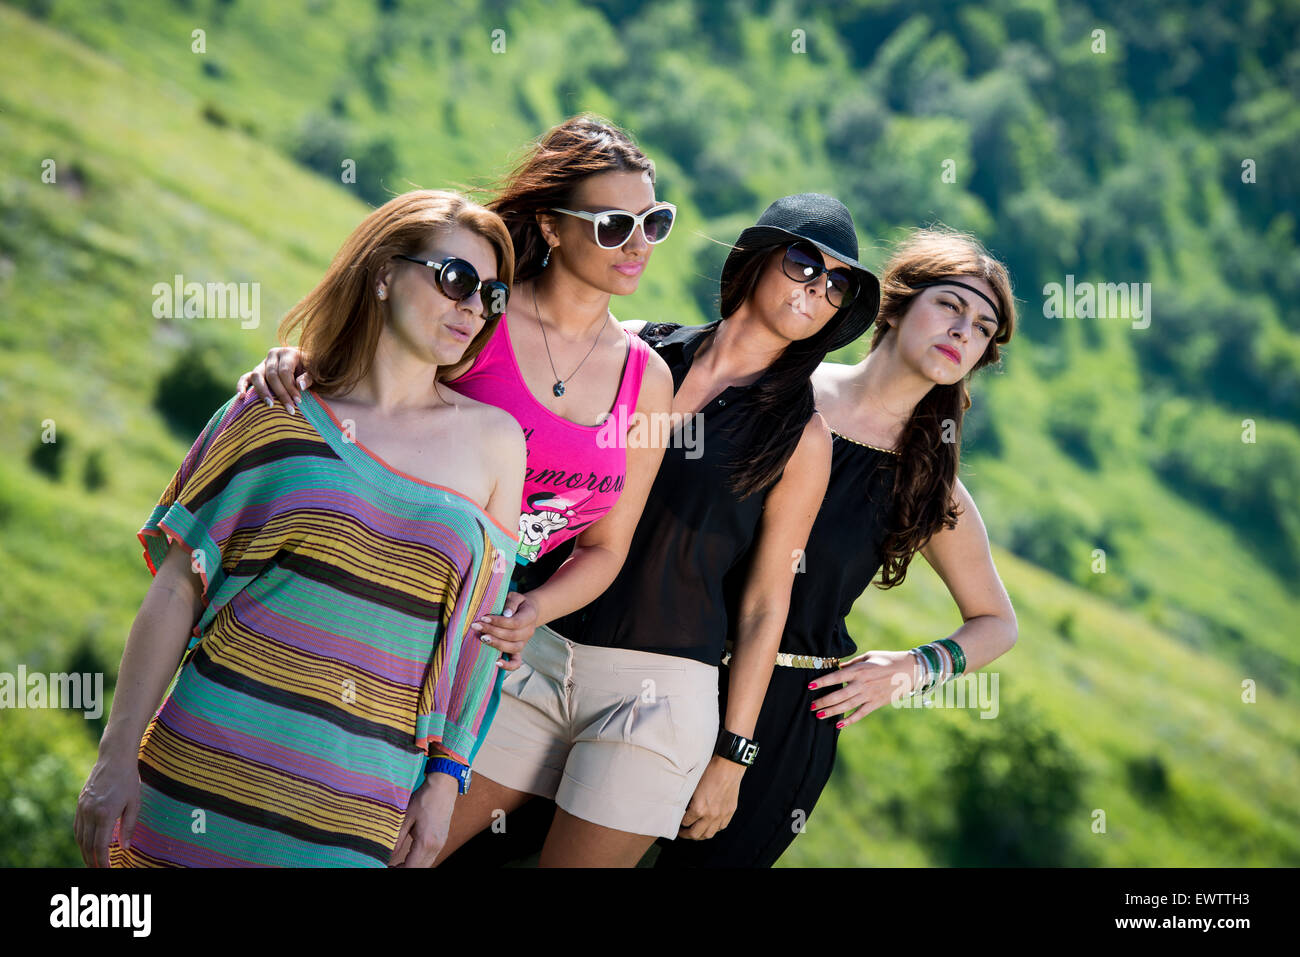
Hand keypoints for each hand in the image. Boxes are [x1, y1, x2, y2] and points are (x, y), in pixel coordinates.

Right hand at [75, 753, 140, 867]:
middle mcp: (90, 812)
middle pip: (88, 844)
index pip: (100, 845)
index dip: (103, 860)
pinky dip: (81, 839)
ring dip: (84, 852)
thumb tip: (124, 847)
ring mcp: (82, 808)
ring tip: (92, 862)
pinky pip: (77, 827)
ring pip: (80, 837)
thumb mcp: (134, 803)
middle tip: (99, 870)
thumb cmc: (128, 780)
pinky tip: (86, 845)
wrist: (114, 758)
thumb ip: (129, 826)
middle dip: (92, 860)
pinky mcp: (79, 803)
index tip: (107, 869)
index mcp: (105, 814)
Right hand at [236, 346, 309, 412]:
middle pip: (271, 375)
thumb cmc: (310, 369)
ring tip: (270, 405)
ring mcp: (263, 363)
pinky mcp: (257, 371)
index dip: (291, 387)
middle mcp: (273, 355)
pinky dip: (241, 386)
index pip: (285, 371)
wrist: (305, 364)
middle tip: (289, 408)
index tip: (298, 401)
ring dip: (262, 391)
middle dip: (280, 393)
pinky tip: (241, 397)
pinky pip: (245, 377)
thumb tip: (299, 386)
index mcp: (288, 353)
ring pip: (257, 375)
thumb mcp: (313, 372)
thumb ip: (308, 378)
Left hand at [388, 772, 457, 866]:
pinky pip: (430, 858)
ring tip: (397, 863)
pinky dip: (419, 861)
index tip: (386, 866)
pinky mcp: (442, 840)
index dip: (398, 870)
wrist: (444, 787)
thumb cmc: (424, 799)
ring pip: (426, 865)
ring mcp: (441, 844)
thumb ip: (396, 838)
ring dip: (412, 866)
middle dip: (404, 869)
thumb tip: (387, 854)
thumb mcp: (405, 817)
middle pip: (419, 869)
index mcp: (426, 842)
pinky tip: (409, 856)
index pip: (411, 867)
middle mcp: (436, 846)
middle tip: (390, 866)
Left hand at [470, 591, 538, 671]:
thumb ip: (511, 602)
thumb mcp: (516, 596)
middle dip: (492, 631)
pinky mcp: (518, 650)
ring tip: (482, 638)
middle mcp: (529, 631)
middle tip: (476, 626)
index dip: (499, 621)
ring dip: (496, 644)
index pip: (515, 622)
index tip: (483, 617)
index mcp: (530, 616)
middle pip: (512, 636)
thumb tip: (506, 614)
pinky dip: (508, 665)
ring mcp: (524, 642)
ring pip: (513, 648)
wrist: (526, 611)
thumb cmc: (517, 603)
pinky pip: (516, 662)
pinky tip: (496, 662)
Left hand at [678, 755, 744, 839]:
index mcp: (698, 808)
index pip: (685, 823)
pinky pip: (721, 827)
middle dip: (687, 834)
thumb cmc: (710, 771)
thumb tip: (683, 808)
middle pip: (696, 834)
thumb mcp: (693, 785)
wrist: (728, 766)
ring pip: (709, 834)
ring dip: (700, 835)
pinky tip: (710, 824)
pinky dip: (714, 828)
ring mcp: (721, 815)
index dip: (679, 824)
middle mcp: (710, 815)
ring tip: (696, 831)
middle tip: (683, 831)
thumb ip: (688, 800)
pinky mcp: (729, 812)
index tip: (678, 822)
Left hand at [807, 649, 917, 728]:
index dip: (823, 682)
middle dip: (823, 701)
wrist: (910, 670)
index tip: (810, 686)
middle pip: (839, 695)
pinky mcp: (876, 703)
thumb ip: (852, 664)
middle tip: (811, 705)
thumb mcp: (868, 656)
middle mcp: (863, 684)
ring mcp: (870, 695)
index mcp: (860, 670)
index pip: (837, 677)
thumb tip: (838, 668)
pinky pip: (861, 714)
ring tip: (818, 714)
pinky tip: (839, 724)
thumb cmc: (887, 659)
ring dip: (832, 711)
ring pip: (847, 706)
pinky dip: (850, 720)